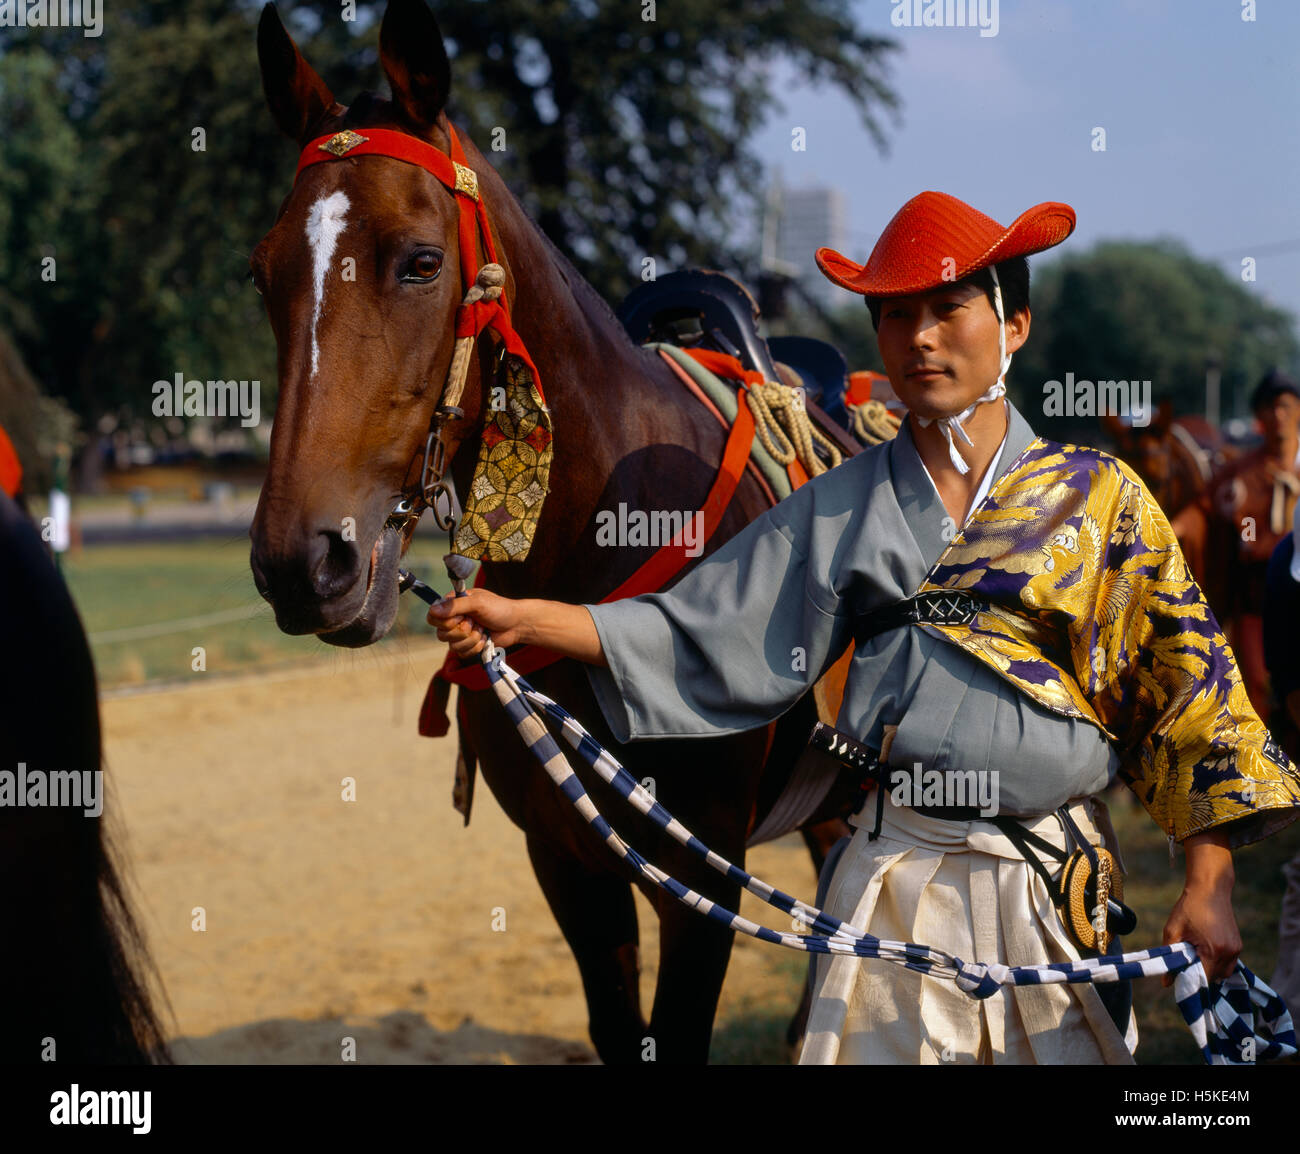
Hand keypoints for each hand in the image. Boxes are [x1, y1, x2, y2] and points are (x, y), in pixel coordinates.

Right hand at [427, 588, 526, 656]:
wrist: (516, 625)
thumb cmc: (499, 609)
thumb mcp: (478, 602)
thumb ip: (455, 605)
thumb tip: (433, 610)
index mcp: (453, 605)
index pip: (433, 616)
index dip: (444, 621)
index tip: (460, 617)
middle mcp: (453, 620)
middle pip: (441, 634)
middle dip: (462, 631)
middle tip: (475, 622)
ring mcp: (460, 635)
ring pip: (452, 646)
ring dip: (471, 639)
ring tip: (482, 630)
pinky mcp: (468, 646)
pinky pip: (462, 653)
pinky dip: (476, 647)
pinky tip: (485, 639)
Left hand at [1162, 832, 1240, 983]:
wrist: (1210, 889)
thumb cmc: (1188, 908)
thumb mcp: (1173, 930)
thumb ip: (1169, 957)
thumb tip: (1166, 983)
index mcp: (1214, 950)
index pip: (1203, 979)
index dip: (1190, 982)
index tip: (1178, 979)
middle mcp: (1229, 952)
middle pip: (1213, 978)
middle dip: (1198, 975)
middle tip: (1184, 965)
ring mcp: (1236, 949)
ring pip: (1222, 973)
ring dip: (1208, 970)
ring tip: (1194, 955)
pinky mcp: (1238, 945)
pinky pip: (1228, 964)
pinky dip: (1216, 963)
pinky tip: (1203, 951)